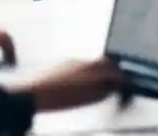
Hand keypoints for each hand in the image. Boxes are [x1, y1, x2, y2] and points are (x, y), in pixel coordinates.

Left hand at [12, 57, 126, 112]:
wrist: (29, 93)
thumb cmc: (57, 96)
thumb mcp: (89, 97)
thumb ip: (105, 90)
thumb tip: (115, 86)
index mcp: (94, 66)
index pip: (116, 69)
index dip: (123, 78)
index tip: (127, 83)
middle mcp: (85, 59)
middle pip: (105, 63)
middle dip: (113, 72)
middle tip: (117, 82)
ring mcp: (71, 60)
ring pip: (92, 64)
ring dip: (99, 72)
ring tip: (100, 84)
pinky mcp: (60, 64)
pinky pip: (80, 66)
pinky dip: (87, 73)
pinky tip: (82, 83)